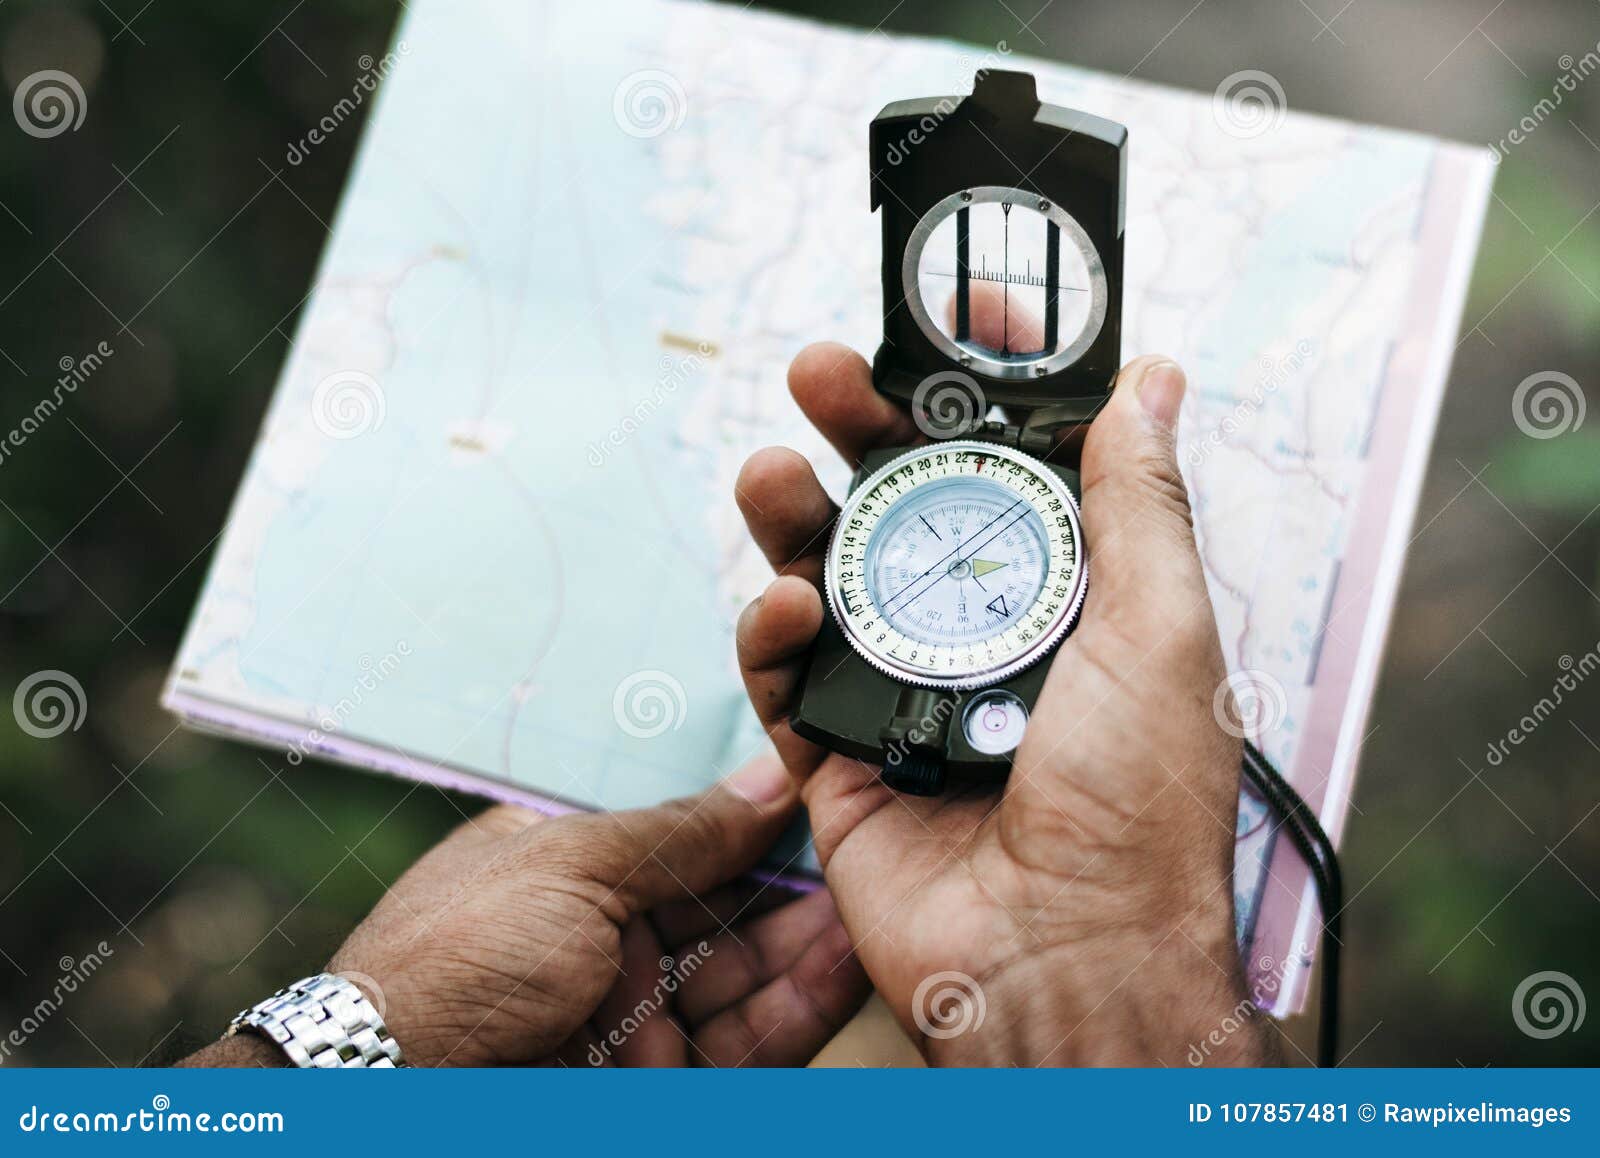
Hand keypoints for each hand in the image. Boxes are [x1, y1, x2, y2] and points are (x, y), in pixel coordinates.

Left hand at [199, 755, 867, 1066]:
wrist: (401, 1097)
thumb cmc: (453, 961)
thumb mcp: (571, 866)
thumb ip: (681, 831)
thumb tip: (764, 778)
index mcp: (566, 872)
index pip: (683, 840)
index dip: (752, 821)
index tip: (823, 794)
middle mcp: (604, 943)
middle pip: (727, 909)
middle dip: (799, 884)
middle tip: (875, 844)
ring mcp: (635, 1017)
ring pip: (750, 976)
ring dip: (815, 942)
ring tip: (884, 898)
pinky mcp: (663, 1081)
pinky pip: (749, 1040)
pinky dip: (802, 1006)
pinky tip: (850, 963)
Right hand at [734, 343, 1270, 1065]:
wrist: (1065, 961)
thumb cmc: (1136, 813)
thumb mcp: (1160, 631)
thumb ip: (1138, 505)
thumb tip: (1156, 388)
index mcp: (1067, 600)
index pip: (1008, 470)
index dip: (971, 399)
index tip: (945, 327)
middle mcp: (980, 637)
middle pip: (899, 509)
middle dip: (857, 435)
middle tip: (822, 375)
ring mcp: (904, 695)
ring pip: (828, 579)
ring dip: (792, 517)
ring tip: (770, 470)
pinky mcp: (839, 755)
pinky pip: (783, 677)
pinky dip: (769, 633)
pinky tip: (784, 604)